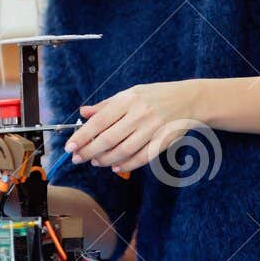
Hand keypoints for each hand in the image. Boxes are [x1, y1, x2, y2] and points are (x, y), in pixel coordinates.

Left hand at [66, 80, 204, 172]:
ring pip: (123, 151)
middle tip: (78, 158)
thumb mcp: (130, 93)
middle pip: (108, 139)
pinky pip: (141, 158)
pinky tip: (115, 166)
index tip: (69, 146)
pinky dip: (126, 165)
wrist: (189, 100)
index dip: (82, 136)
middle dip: (89, 151)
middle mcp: (140, 115)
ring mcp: (152, 129)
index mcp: (128, 100)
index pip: (99, 121)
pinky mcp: (162, 142)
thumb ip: (106, 105)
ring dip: (105, 159)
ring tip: (95, 161)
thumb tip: (83, 113)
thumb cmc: (156, 96)